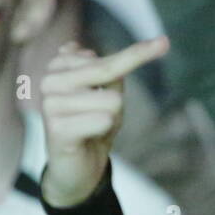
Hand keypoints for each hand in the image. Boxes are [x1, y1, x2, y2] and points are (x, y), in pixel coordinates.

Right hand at [39, 37, 168, 207]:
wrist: (76, 171)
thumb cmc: (92, 129)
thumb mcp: (109, 96)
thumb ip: (113, 71)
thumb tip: (111, 47)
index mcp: (60, 66)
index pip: (107, 58)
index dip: (139, 54)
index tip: (164, 42)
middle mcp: (50, 79)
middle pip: (108, 73)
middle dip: (116, 99)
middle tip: (102, 119)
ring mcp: (50, 102)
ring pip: (111, 100)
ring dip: (109, 119)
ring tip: (91, 129)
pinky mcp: (56, 127)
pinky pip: (103, 120)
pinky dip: (104, 131)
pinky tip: (87, 138)